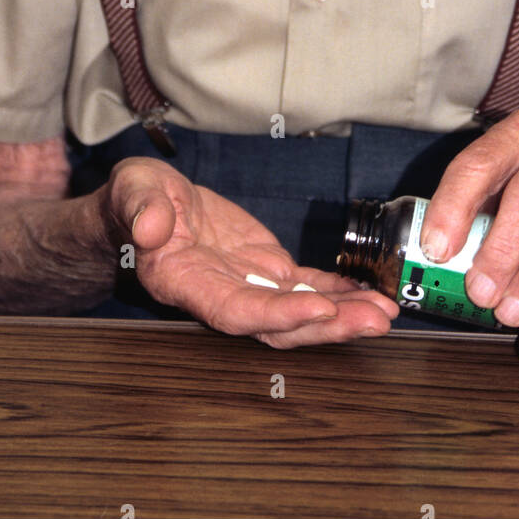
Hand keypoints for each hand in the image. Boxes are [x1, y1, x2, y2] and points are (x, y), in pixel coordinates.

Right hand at [103, 156, 399, 347]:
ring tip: (384, 311)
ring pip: (299, 312)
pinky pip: (307, 287)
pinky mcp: (266, 270)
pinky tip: (369, 293)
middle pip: (278, 325)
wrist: (149, 205)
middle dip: (328, 326)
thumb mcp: (133, 192)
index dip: (277, 315)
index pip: (234, 311)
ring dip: (343, 315)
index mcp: (185, 283)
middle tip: (373, 320)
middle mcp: (221, 295)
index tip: (318, 309)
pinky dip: (339, 292)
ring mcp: (248, 285)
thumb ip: (142, 209)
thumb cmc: (136, 200)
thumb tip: (153, 226)